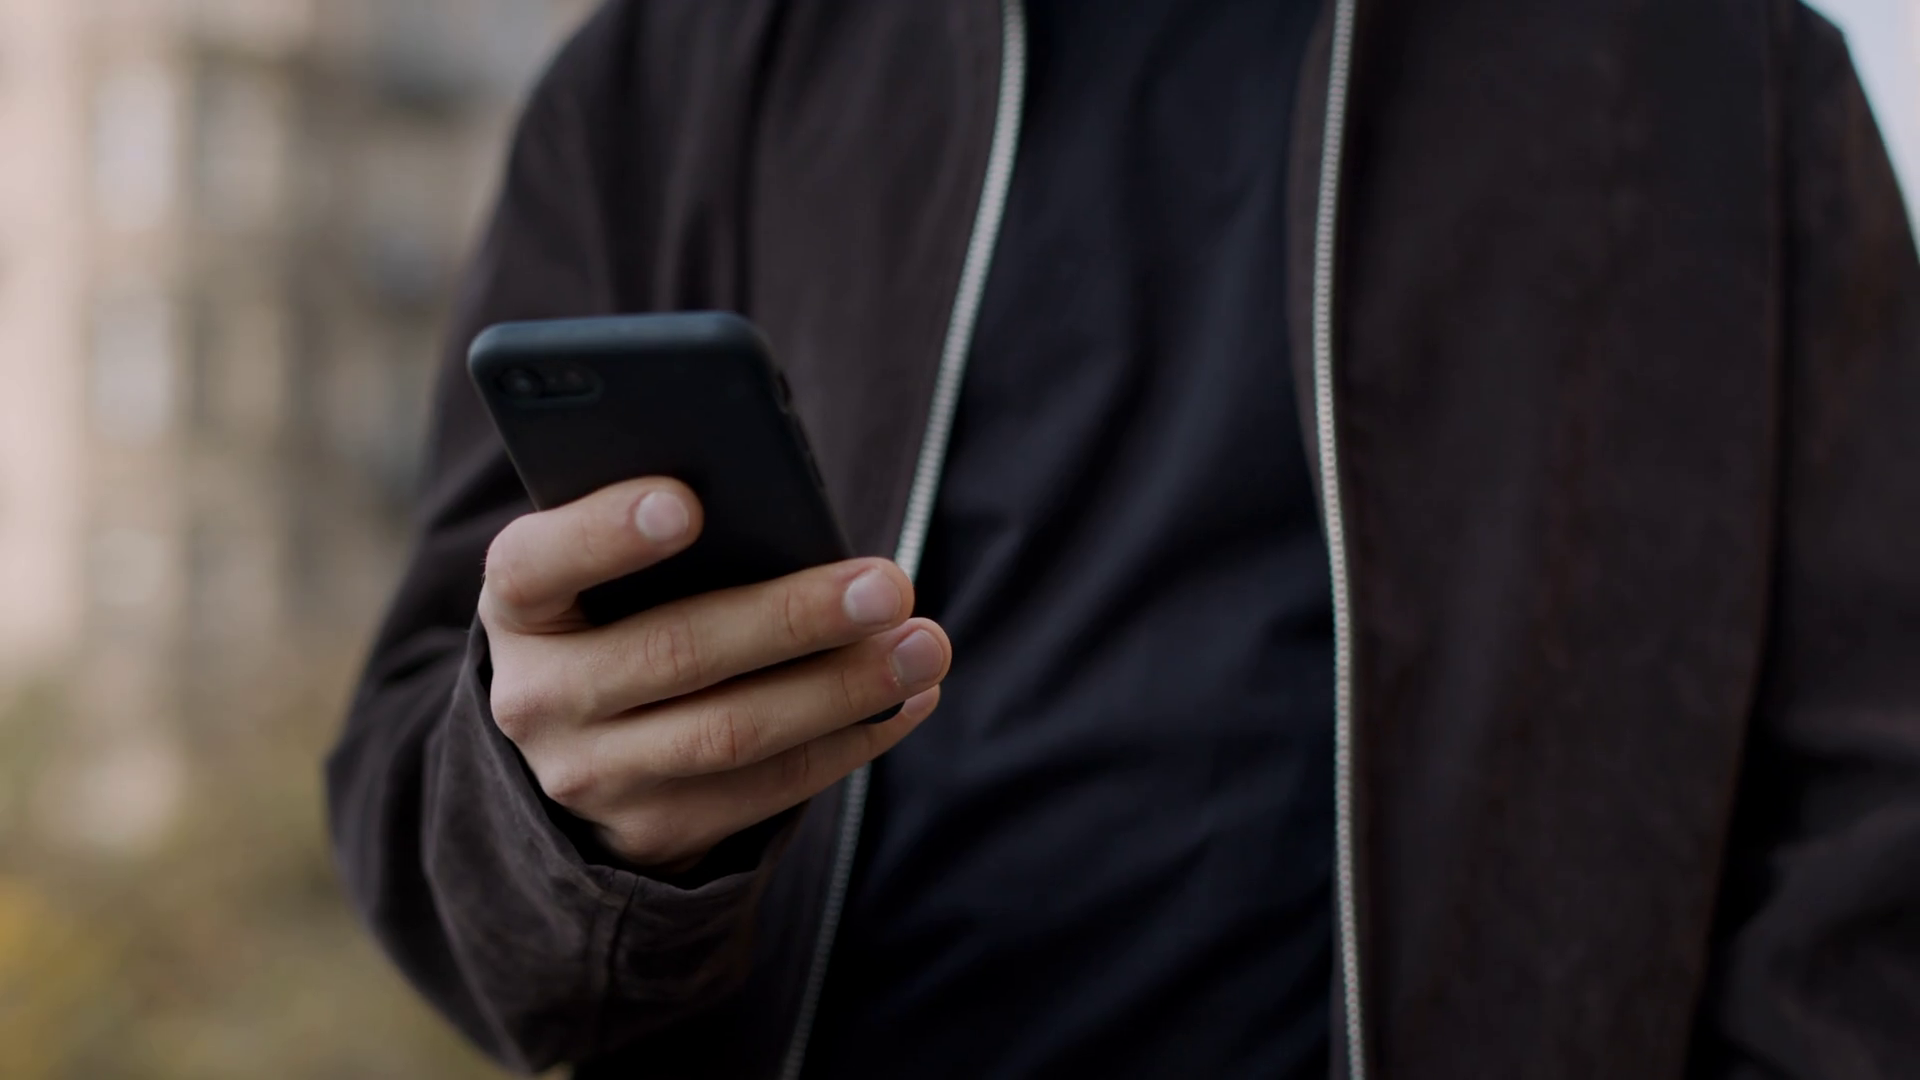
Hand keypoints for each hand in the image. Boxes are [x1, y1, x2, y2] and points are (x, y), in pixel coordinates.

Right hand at [479, 477, 948, 870]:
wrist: (579, 745)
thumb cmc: (621, 610)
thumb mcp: (608, 569)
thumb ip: (670, 533)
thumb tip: (795, 514)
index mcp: (519, 604)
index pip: (536, 563)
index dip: (605, 534)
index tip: (688, 502)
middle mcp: (537, 697)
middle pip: (673, 653)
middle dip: (791, 618)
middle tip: (888, 584)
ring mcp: (591, 776)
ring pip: (732, 733)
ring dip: (843, 689)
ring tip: (924, 646)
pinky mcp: (655, 830)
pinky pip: (767, 789)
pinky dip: (849, 741)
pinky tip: (907, 700)